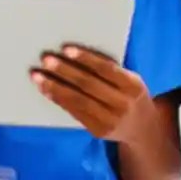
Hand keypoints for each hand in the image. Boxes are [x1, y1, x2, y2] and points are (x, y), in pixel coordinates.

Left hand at [30, 44, 153, 145]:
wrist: (144, 130)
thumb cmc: (130, 95)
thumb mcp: (130, 80)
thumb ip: (110, 70)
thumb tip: (74, 53)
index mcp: (133, 86)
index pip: (106, 69)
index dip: (85, 58)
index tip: (66, 48)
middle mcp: (123, 104)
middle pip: (88, 84)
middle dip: (64, 71)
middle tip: (46, 59)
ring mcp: (111, 120)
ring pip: (78, 100)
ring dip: (54, 87)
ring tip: (37, 76)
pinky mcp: (98, 130)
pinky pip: (75, 112)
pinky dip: (58, 100)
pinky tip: (45, 90)